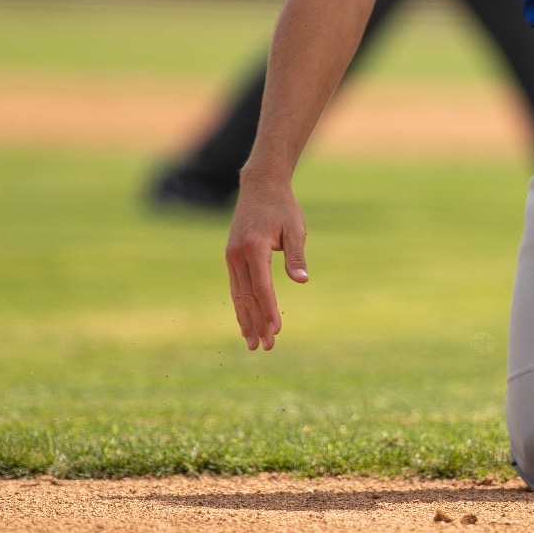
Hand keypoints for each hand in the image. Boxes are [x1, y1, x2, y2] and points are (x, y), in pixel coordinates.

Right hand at [225, 171, 308, 350]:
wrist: (260, 186)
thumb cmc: (282, 207)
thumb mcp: (294, 229)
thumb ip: (296, 256)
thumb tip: (302, 281)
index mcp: (254, 248)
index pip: (262, 287)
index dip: (269, 310)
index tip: (277, 330)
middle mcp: (237, 255)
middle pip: (247, 297)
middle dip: (257, 323)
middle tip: (266, 347)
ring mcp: (231, 257)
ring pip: (238, 295)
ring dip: (246, 320)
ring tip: (253, 344)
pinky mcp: (231, 257)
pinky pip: (235, 287)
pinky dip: (240, 306)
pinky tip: (245, 323)